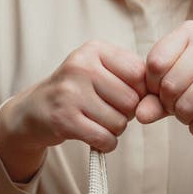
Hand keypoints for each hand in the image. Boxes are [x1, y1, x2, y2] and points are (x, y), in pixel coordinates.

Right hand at [0, 40, 146, 180]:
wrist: (34, 111)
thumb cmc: (76, 91)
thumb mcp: (98, 70)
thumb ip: (128, 75)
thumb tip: (158, 94)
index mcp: (94, 50)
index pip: (139, 73)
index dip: (141, 92)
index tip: (126, 98)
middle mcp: (81, 66)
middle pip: (131, 101)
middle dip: (127, 114)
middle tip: (109, 113)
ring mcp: (71, 93)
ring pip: (120, 123)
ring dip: (115, 130)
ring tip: (98, 123)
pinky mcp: (65, 120)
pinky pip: (105, 139)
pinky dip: (106, 144)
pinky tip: (95, 137)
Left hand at [136, 20, 192, 155]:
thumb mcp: (174, 85)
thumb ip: (153, 98)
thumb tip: (140, 114)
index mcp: (190, 32)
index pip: (155, 62)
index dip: (153, 85)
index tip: (164, 88)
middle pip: (170, 86)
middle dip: (169, 104)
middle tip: (179, 103)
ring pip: (187, 106)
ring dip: (184, 118)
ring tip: (191, 112)